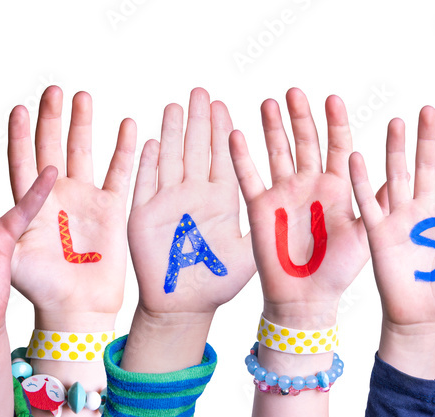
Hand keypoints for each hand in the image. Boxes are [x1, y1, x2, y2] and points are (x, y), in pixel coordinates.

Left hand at [7, 86, 135, 330]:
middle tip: (51, 89)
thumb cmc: (40, 290)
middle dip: (51, 119)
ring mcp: (85, 199)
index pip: (21, 161)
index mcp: (29, 204)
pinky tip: (128, 125)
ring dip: (82, 124)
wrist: (76, 310)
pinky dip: (126, 150)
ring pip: (83, 152)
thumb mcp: (9, 260)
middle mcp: (56, 195)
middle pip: (52, 147)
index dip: (20, 136)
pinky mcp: (111, 209)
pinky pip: (120, 173)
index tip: (18, 109)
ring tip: (80, 96)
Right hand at [129, 88, 254, 315]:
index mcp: (220, 199)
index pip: (222, 156)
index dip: (221, 129)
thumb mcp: (250, 250)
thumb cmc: (218, 283)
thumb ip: (264, 220)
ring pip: (170, 159)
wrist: (183, 307)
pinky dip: (147, 164)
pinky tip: (149, 141)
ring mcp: (167, 203)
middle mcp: (194, 195)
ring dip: (172, 132)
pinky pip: (144, 184)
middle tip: (201, 91)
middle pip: (196, 149)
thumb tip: (291, 198)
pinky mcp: (144, 216)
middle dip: (198, 120)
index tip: (223, 103)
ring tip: (176, 106)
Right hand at [229, 88, 370, 328]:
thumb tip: (399, 175)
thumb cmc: (339, 270)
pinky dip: (241, 157)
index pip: (337, 145)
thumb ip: (377, 204)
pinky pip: (249, 177)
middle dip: (300, 116)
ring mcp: (284, 193)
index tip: (333, 98)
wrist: (306, 296)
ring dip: (272, 127)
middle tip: (295, 91)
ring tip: (268, 103)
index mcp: (338, 187)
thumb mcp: (366, 236)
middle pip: (304, 141)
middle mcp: (309, 184)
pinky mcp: (261, 207)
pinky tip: (236, 135)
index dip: (334, 122)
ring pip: (277, 152)